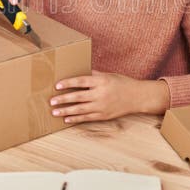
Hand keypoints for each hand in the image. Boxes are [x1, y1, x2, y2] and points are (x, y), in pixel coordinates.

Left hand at [49, 70, 169, 123]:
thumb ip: (93, 74)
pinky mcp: (104, 116)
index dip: (68, 83)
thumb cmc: (122, 83)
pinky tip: (66, 119)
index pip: (81, 82)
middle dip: (64, 99)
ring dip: (66, 111)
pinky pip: (87, 118)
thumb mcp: (108, 75)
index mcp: (101, 81)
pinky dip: (76, 119)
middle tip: (51, 101)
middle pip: (79, 97)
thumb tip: (78, 70)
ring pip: (81, 110)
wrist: (138, 97)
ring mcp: (102, 106)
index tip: (57, 85)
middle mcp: (101, 94)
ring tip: (55, 112)